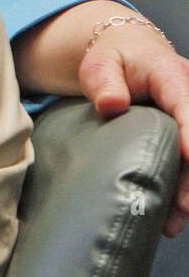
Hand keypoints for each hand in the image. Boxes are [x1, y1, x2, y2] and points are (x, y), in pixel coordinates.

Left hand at [79, 25, 188, 235]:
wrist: (128, 53)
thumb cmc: (111, 59)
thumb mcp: (98, 63)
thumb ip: (103, 82)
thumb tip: (111, 105)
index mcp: (172, 76)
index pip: (186, 105)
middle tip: (181, 207)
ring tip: (172, 223)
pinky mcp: (187, 133)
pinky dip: (184, 186)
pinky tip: (172, 214)